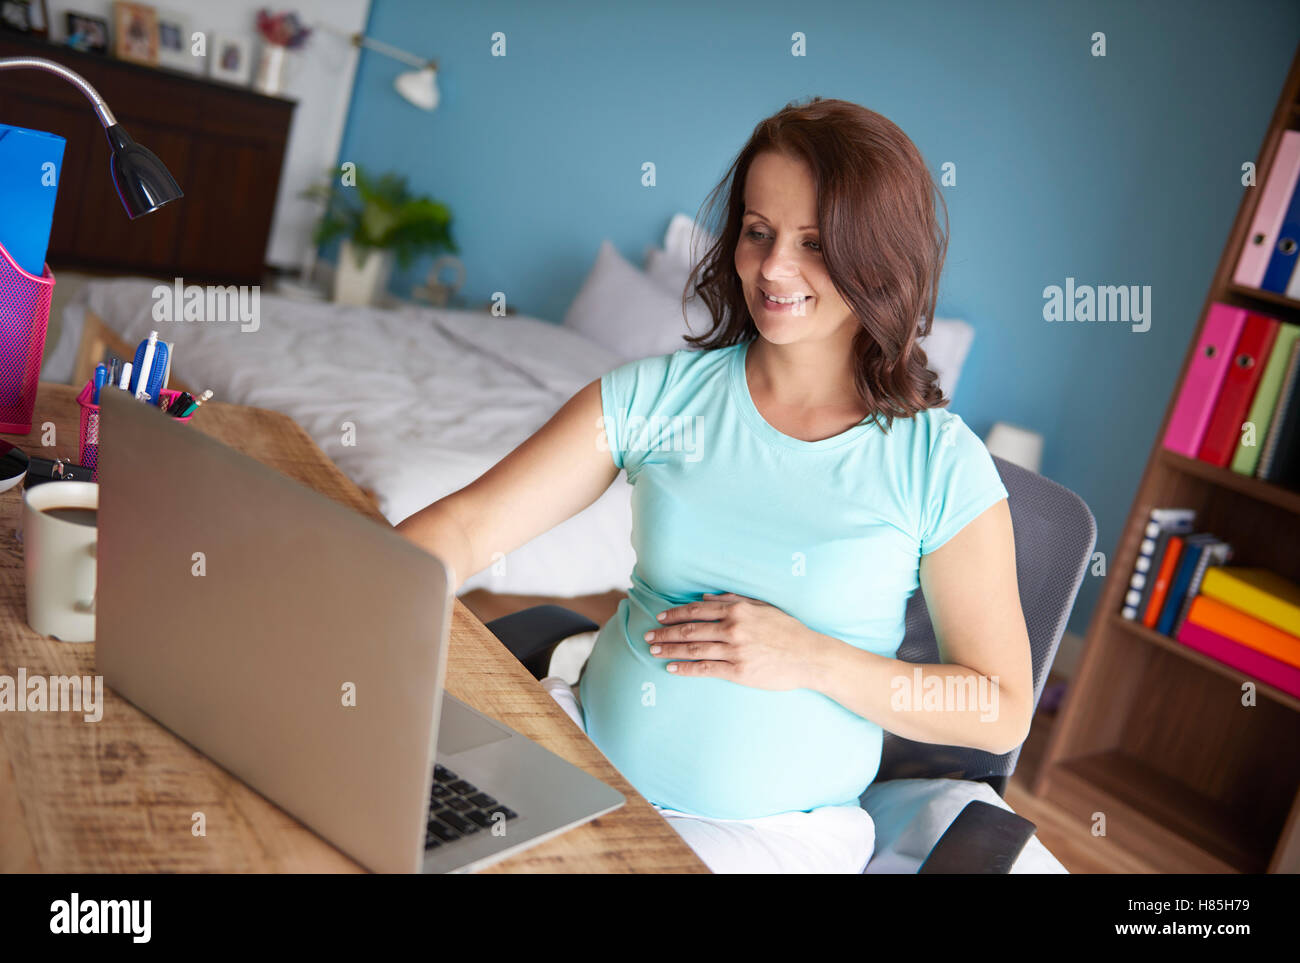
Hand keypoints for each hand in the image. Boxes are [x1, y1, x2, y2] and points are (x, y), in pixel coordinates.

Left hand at [643, 592, 825, 690]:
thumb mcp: (761, 607)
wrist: (809, 656)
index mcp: (737, 610)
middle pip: (690, 630)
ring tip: (653, 652)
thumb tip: (705, 599)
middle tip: (648, 637)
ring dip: (670, 650)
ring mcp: (735, 651)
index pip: (697, 611)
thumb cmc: (787, 630)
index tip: (660, 618)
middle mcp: (733, 629)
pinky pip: (706, 669)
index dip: (675, 614)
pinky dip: (685, 668)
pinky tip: (672, 668)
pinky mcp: (738, 672)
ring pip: (694, 649)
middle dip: (665, 634)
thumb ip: (732, 601)